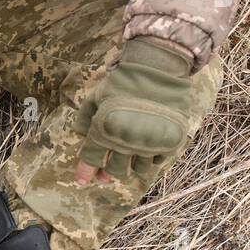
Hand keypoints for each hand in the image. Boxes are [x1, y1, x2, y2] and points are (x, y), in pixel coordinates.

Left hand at [73, 37, 194, 183]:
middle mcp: (125, 142)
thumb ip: (85, 118)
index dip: (85, 172)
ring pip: (137, 169)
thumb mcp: (95, 96)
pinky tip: (146, 150)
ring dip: (130, 167)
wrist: (157, 69)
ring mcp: (148, 143)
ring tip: (128, 159)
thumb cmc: (122, 81)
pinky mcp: (168, 142)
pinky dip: (150, 159)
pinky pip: (157, 161)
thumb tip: (81, 136)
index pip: (91, 160)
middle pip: (114, 170)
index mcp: (104, 131)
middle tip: (106, 172)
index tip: (83, 181)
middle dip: (107, 173)